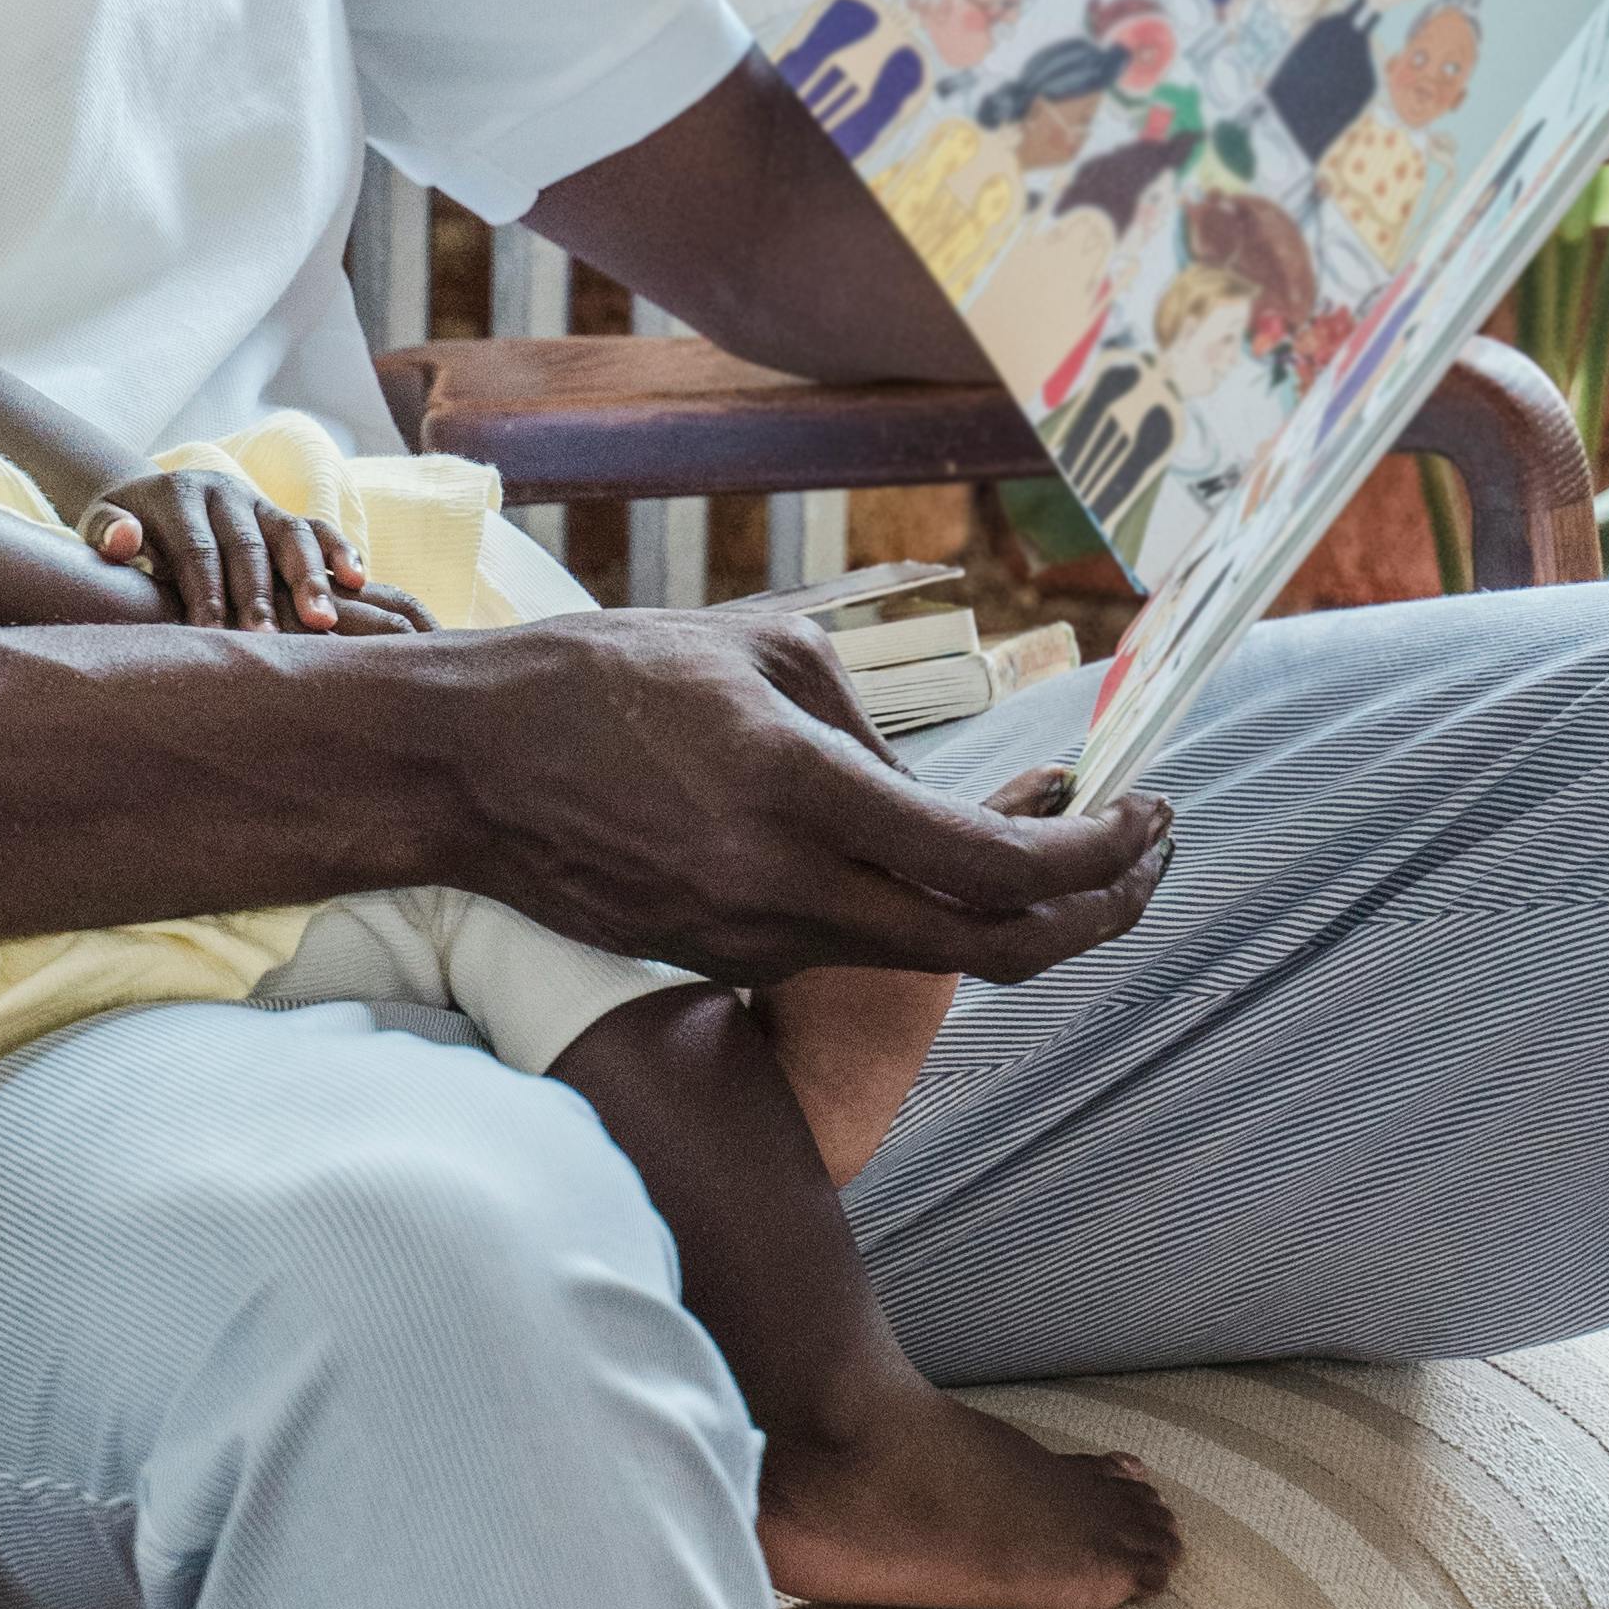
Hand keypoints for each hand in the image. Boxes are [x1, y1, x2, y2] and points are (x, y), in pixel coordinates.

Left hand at [86, 461, 438, 632]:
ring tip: (323, 622)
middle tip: (268, 641)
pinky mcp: (281, 516)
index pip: (196, 548)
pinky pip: (317, 528)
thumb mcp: (100, 525)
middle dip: (259, 595)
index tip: (210, 636)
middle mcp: (224, 494)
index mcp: (178, 497)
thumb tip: (124, 539)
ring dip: (309, 578)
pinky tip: (359, 580)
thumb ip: (108, 531)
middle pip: (247, 545)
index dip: (205, 592)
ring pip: (291, 534)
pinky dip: (340, 549)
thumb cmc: (121, 529)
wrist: (147, 498)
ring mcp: (258, 503)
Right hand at [463, 596, 1176, 988]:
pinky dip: (923, 903)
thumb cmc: (598, 680)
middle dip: (1101, 910)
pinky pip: (853, 941)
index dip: (1098, 853)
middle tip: (1148, 850)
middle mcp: (784, 890)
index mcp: (799, 793)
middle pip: (997, 953)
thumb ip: (870, 724)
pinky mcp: (721, 958)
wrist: (460, 766)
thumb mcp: (758, 650)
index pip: (995, 868)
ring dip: (1015, 901)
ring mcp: (751, 940)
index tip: (1148, 809)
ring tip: (1061, 819)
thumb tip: (946, 788)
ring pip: (929, 951)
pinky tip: (937, 844)